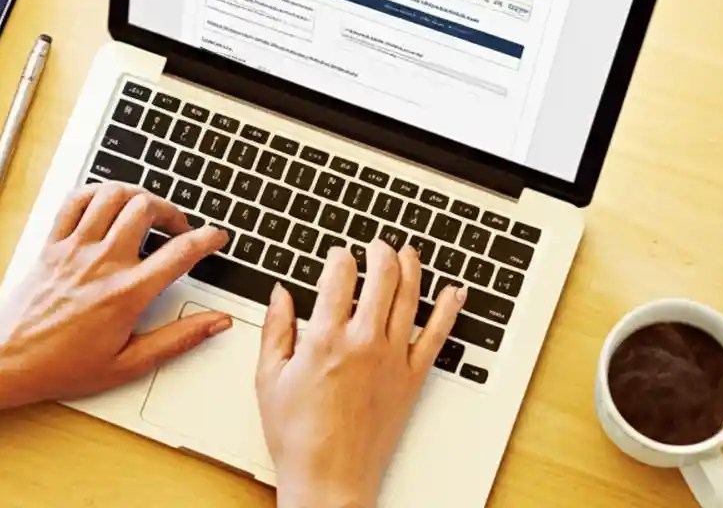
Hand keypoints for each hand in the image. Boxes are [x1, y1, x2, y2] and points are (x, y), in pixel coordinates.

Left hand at [0, 182, 231, 410]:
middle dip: (171, 211)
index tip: (216, 236)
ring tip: (145, 213)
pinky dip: (96, 193)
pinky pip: (75, 200)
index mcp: (126, 295)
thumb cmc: (65, 367)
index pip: (179, 253)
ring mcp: (74, 249)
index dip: (206, 239)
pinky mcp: (52, 244)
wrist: (9, 361)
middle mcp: (101, 264)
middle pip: (146, 208)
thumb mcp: (130, 363)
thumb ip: (178, 339)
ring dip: (137, 196)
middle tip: (177, 228)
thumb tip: (216, 323)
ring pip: (112, 195)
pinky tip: (107, 206)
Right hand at [256, 241, 465, 507]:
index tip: (338, 253)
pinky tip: (453, 294)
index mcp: (325, 339)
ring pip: (410, 298)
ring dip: (411, 268)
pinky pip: (437, 336)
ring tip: (408, 253)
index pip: (340, 276)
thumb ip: (276, 329)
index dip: (340, 255)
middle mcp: (364, 343)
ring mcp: (392, 359)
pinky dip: (448, 311)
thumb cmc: (297, 436)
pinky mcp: (411, 379)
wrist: (329, 478)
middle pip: (382, 277)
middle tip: (376, 245)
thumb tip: (281, 294)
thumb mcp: (269, 377)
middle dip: (379, 252)